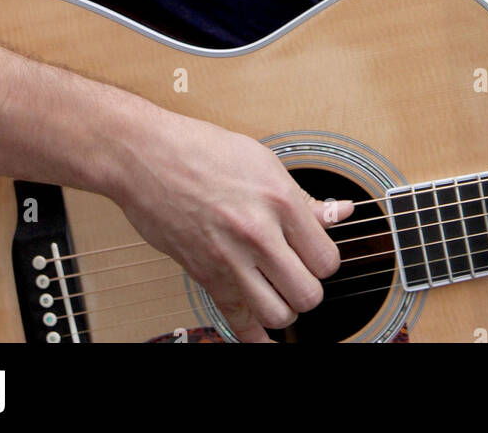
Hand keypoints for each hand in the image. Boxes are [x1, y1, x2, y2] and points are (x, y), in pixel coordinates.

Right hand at [113, 108, 354, 342]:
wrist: (147, 156)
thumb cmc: (202, 150)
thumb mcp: (263, 161)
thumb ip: (304, 198)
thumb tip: (340, 213)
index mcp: (279, 200)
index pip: (327, 259)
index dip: (325, 262)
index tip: (316, 255)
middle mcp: (257, 233)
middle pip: (308, 294)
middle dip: (308, 289)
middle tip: (299, 275)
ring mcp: (229, 258)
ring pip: (278, 315)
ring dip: (283, 309)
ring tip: (278, 291)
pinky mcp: (204, 275)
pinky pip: (237, 321)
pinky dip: (253, 337)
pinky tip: (261, 336)